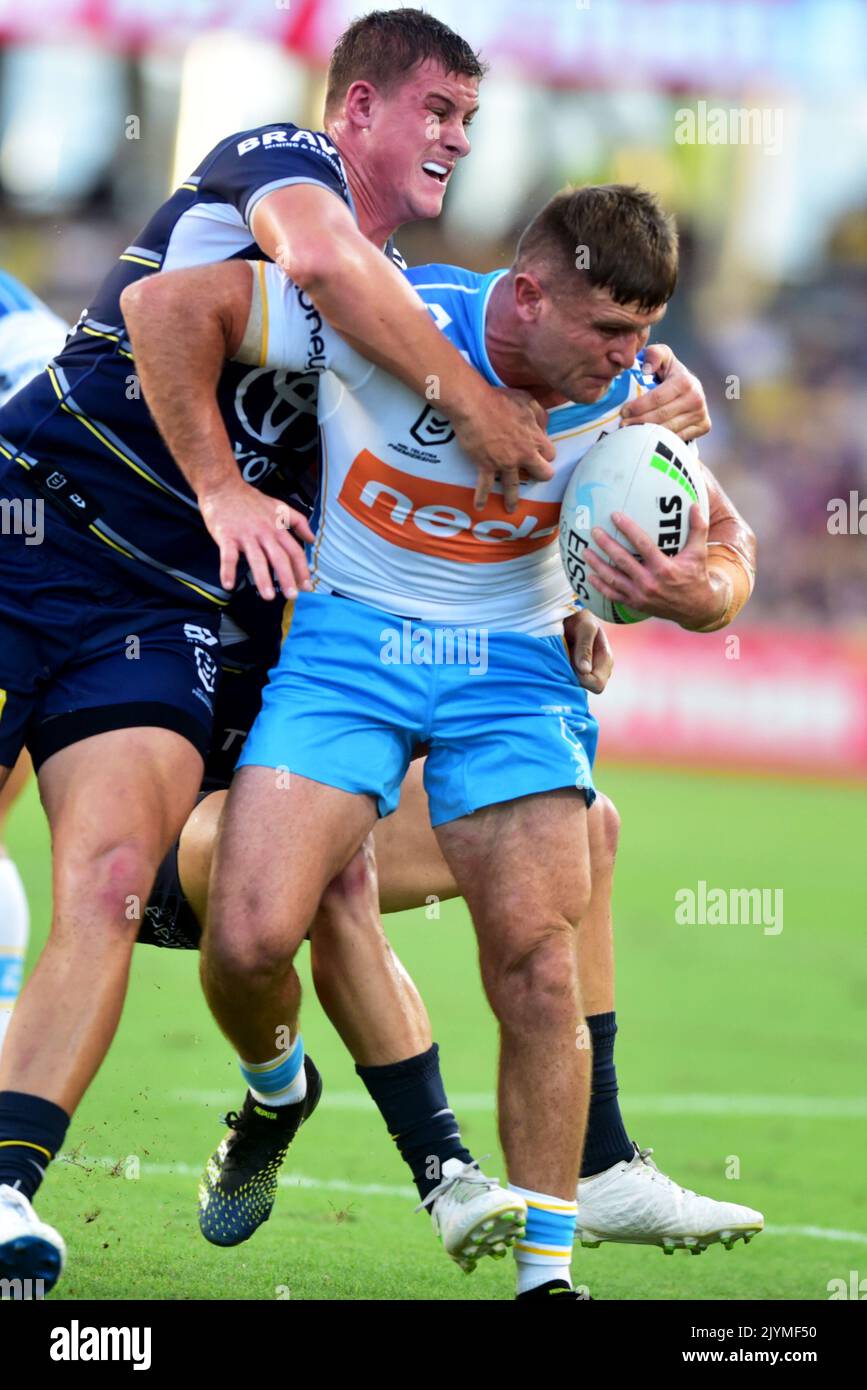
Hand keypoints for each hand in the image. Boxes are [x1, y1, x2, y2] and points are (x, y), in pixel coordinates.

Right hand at [200, 481, 314, 600]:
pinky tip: (229, 585)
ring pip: (256, 559)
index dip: (302, 569)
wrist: (223, 487)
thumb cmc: (250, 500)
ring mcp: (245, 535)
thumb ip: (298, 521)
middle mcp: (264, 533)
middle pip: (279, 557)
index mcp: (277, 528)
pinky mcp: (226, 536)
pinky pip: (228, 556)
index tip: (307, 586)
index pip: (294, 551)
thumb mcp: (279, 507)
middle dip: (287, 578)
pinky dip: (227, 571)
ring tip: (268, 596)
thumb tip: (312, 538)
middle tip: (292, 596)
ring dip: (263, 579)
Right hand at [452, 385, 554, 512]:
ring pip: (514, 487)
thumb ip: (540, 415)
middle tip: (534, 475)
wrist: (473, 405)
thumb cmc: (500, 399)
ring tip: (511, 509)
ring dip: (512, 499)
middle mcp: (524, 454)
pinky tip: (479, 506)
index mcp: (535, 438)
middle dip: (540, 475)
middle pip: (543, 474)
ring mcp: (505, 462)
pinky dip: (481, 497)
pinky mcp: (486, 465)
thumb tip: (545, 426)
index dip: (545, 453)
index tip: (539, 452)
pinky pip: (484, 486)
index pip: (550, 453)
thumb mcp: (528, 401)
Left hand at [564, 609, 613, 693]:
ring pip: (575, 684)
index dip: (582, 678)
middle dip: (573, 676)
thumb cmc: (579, 617)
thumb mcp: (584, 627)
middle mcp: (599, 669)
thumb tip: (585, 671)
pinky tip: (558, 658)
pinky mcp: (575, 672)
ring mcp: (587, 672)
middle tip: (564, 656)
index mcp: (606, 660)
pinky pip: (567, 680)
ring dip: (566, 673)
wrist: (568, 614)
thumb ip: (585, 647)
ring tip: (561, 654)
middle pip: (586, 687)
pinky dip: (561, 671)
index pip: (597, 684)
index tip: (570, 664)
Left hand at [587, 504, 727, 628]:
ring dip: (597, 565)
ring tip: (585, 551)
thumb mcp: (699, 553)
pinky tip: (589, 576)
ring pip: (613, 579)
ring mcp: (640, 595)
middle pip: (622, 560)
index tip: (614, 515)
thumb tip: (695, 504)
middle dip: (606, 545)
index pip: (642, 544)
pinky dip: (600, 587)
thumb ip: (698, 528)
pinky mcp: (635, 604)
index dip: (628, 528)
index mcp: (664, 568)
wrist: (695, 609)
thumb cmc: (696, 576)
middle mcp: (650, 583)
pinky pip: (613, 595)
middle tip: (594, 531)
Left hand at [620, 344, 710, 440]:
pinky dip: (662, 440)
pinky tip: (648, 437)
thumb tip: (646, 369)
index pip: (656, 398)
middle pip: (661, 416)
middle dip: (639, 421)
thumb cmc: (670, 372)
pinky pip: (678, 438)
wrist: (691, 387)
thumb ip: (654, 355)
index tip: (623, 411)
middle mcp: (697, 398)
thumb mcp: (663, 357)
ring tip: (631, 432)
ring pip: (668, 430)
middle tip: (623, 425)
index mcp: (685, 381)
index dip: (638, 406)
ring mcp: (702, 414)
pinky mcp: (704, 426)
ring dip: (647, 433)